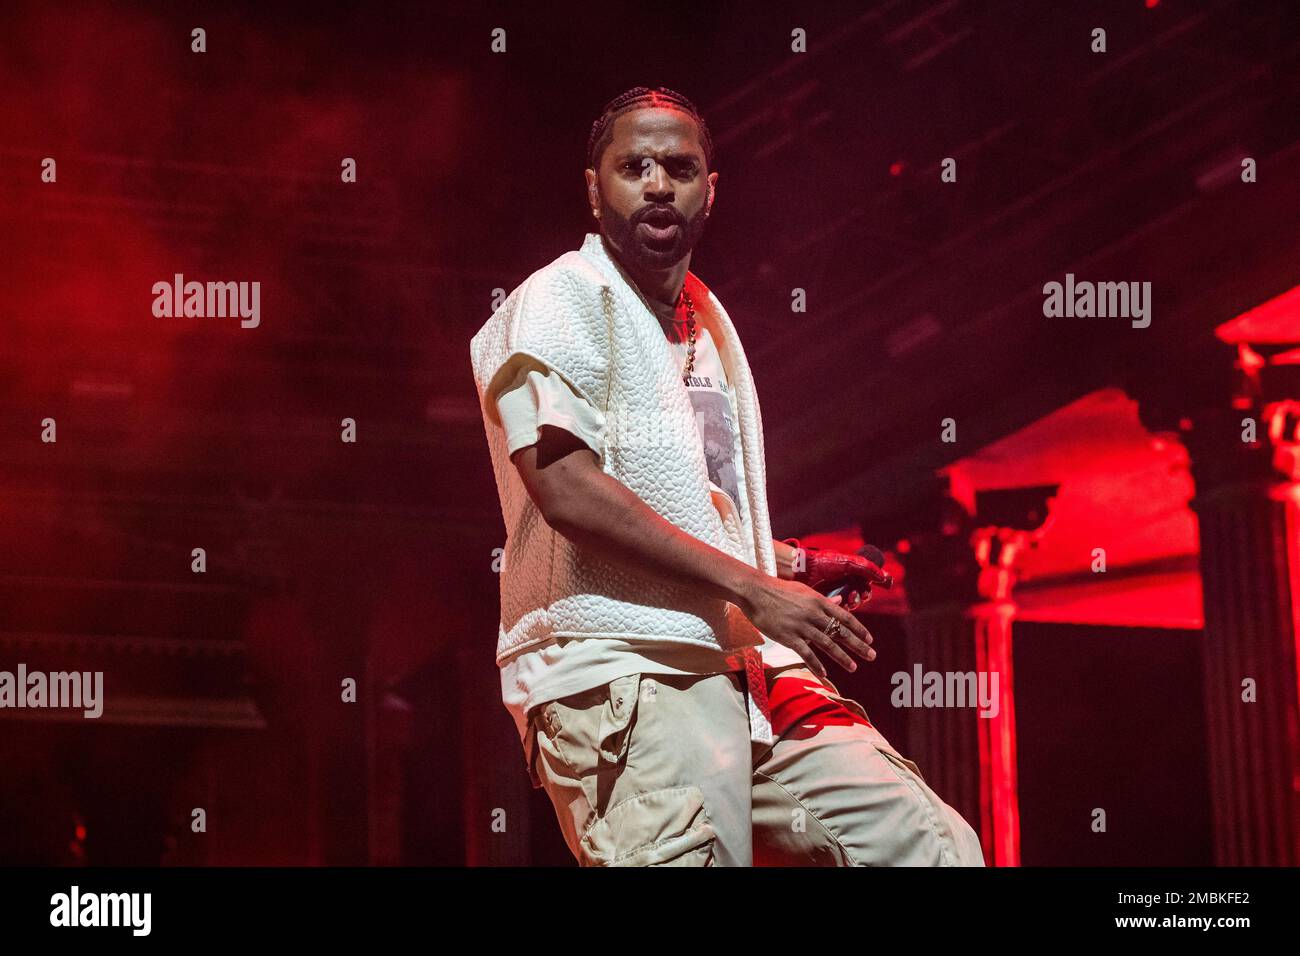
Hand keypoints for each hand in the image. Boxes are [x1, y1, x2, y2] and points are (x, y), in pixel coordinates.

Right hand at [735, 573, 874, 678]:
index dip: (859, 629)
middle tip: (871, 656)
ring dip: (842, 657)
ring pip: (827, 644)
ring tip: (853, 667)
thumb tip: (840, 601)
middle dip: (858, 645)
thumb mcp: (804, 591)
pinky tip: (824, 673)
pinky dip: (816, 664)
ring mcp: (802, 626)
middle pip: (841, 632)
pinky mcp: (789, 636)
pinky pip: (806, 653)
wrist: (756, 592)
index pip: (845, 617)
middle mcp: (814, 614)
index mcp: (819, 601)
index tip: (870, 639)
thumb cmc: (779, 590)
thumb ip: (823, 599)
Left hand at [784, 539, 892, 613]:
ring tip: (847, 601)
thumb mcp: (848, 563)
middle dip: (860, 599)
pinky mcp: (827, 604)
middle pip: (859, 597)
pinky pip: (839, 612)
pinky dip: (841, 610)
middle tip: (854, 597)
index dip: (867, 591)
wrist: (803, 569)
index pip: (865, 586)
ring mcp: (835, 595)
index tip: (866, 592)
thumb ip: (867, 568)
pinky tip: (839, 606)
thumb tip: (884, 576)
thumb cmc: (825, 563)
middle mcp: (844, 585)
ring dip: (852, 604)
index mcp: (851, 574)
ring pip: (850, 606)